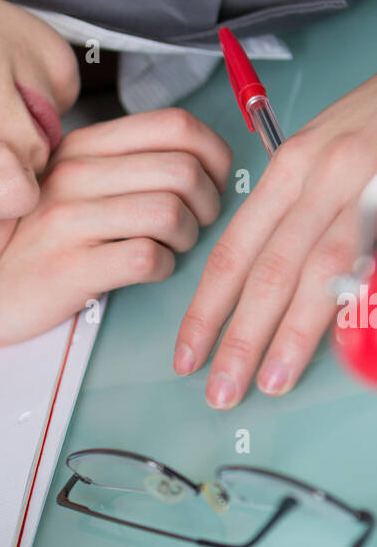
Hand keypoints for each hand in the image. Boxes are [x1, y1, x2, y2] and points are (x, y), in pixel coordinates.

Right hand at [0, 108, 231, 350]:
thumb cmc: (33, 245)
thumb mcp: (67, 187)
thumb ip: (119, 166)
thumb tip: (197, 163)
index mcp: (81, 148)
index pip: (174, 126)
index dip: (214, 153)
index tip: (214, 180)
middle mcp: (73, 176)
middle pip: (182, 170)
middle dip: (208, 202)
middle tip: (198, 223)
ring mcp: (68, 221)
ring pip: (169, 212)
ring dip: (188, 236)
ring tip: (173, 247)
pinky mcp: (69, 268)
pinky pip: (147, 258)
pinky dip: (164, 267)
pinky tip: (150, 270)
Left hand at [174, 72, 376, 406]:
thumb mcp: (325, 157)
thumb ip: (296, 219)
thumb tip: (266, 294)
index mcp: (290, 169)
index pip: (232, 251)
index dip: (206, 310)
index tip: (188, 355)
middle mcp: (322, 176)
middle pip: (268, 270)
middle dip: (240, 338)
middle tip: (221, 390)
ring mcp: (364, 189)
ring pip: (318, 272)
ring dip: (291, 334)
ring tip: (270, 382)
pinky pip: (367, 261)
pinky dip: (349, 302)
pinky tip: (337, 344)